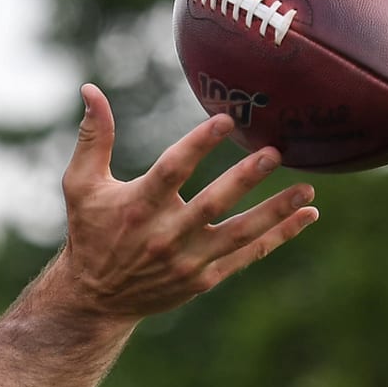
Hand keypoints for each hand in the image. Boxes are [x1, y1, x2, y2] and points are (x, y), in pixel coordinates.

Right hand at [57, 83, 318, 318]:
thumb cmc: (90, 230)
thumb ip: (93, 137)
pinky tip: (306, 215)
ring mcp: (188, 261)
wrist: (96, 298)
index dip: (198, 144)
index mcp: (138, 206)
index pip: (172, 170)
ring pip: (239, 234)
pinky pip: (248, 255)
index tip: (225, 120)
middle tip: (275, 151)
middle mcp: (165, 235)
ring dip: (275, 211)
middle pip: (212, 204)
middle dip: (245, 177)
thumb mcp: (81, 183)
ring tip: (307, 188)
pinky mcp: (204, 278)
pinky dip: (279, 236)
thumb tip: (90, 89)